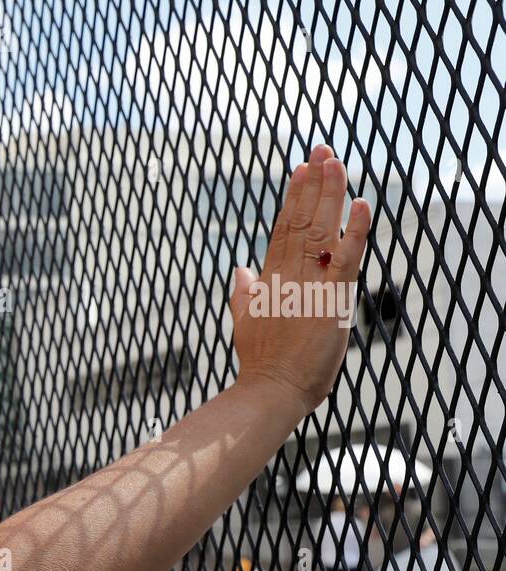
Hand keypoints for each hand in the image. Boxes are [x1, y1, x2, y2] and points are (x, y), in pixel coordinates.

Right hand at [230, 144, 371, 413]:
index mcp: (271, 279)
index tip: (302, 168)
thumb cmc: (261, 364)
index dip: (295, 197)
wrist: (270, 390)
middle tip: (322, 150)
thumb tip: (241, 271)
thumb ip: (244, 294)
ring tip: (334, 162)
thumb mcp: (246, 322)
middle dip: (313, 183)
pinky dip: (355, 231)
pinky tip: (362, 203)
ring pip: (321, 230)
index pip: (285, 228)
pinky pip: (347, 259)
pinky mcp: (332, 300)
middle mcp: (289, 275)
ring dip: (329, 194)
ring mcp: (310, 285)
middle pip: (303, 219)